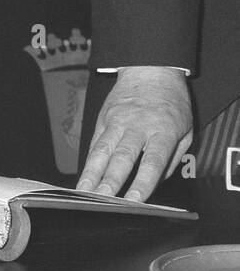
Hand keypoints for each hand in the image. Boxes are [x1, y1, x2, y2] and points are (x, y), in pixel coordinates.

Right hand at [77, 66, 192, 201]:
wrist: (150, 70)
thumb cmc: (171, 102)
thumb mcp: (186, 130)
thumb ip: (172, 158)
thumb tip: (157, 182)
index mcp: (163, 130)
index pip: (152, 162)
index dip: (142, 183)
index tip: (134, 200)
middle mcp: (137, 126)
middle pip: (122, 157)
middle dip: (110, 180)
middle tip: (101, 199)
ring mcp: (117, 121)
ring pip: (102, 150)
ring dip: (92, 173)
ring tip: (83, 191)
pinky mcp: (103, 119)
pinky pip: (94, 143)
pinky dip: (89, 162)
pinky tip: (83, 178)